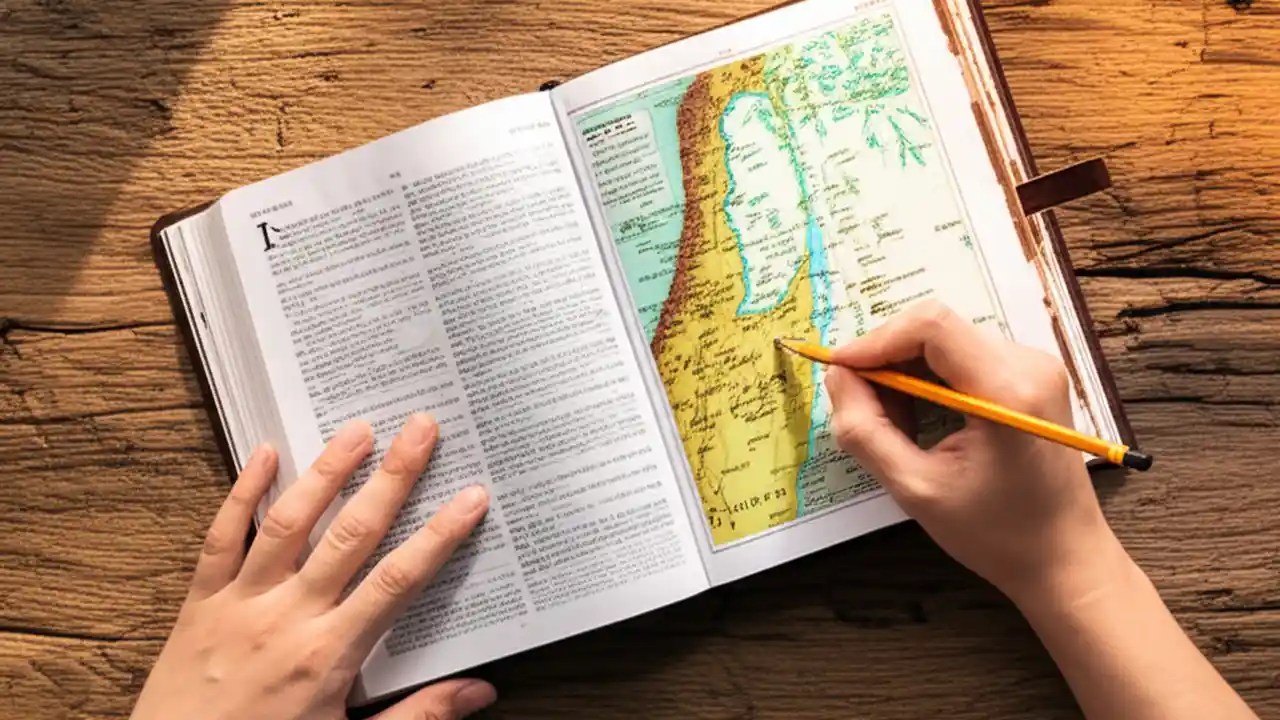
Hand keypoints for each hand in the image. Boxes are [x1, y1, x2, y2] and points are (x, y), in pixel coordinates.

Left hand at [132, 413, 495, 719]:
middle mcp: (288, 617)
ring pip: (289, 523)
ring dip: (326, 471)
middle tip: (421, 428)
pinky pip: (221, 538)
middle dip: (392, 477)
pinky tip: (264, 452)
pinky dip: (241, 492)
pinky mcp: (200, 603)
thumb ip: (419, 716)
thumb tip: (482, 691)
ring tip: (357, 428)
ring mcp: (240, 604)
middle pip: (352, 534)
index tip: (471, 496)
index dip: (440, 535)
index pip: (399, 580)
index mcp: (330, 655)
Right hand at [824, 301, 1125, 605]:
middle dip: (887, 360)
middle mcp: (1028, 364)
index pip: (931, 326)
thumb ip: (866, 431)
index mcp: (1007, 390)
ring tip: (895, 424)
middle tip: (863, 408)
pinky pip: (963, 356)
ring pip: (945, 341)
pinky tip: (921, 419)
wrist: (1064, 557)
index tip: (840, 371)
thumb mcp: (916, 489)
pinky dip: (928, 379)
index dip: (876, 340)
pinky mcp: (1030, 376)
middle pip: (936, 329)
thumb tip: (837, 377)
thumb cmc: (997, 534)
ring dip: (906, 371)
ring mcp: (1034, 366)